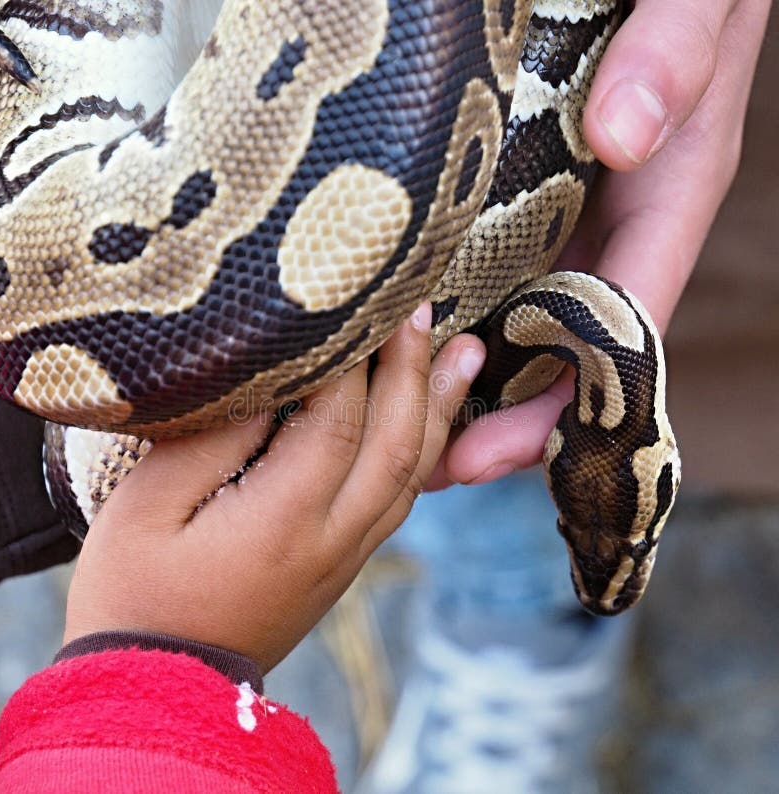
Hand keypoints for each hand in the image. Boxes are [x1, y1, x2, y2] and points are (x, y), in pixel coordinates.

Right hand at [64, 304, 485, 671]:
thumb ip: (213, 438)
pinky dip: (424, 452)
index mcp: (283, 520)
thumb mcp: (149, 506)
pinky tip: (433, 419)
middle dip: (415, 371)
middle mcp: (333, 539)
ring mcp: (346, 556)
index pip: (337, 421)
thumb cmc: (135, 591)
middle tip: (430, 309)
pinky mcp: (343, 564)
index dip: (355, 359)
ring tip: (466, 352)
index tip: (365, 299)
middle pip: (395, 443)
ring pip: (411, 473)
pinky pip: (399, 499)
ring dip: (438, 408)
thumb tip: (271, 379)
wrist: (161, 688)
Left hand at [429, 0, 771, 488]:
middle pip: (563, 348)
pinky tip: (396, 336)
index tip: (489, 455)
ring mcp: (566, 211)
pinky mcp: (523, 191)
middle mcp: (612, 221)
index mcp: (664, 199)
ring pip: (522, 318)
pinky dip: (451, 311)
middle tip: (428, 470)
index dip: (558, 402)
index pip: (618, 325)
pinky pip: (490, 266)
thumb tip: (624, 137)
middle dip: (502, 416)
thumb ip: (673, 58)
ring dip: (468, 378)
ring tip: (401, 426)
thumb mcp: (696, 4)